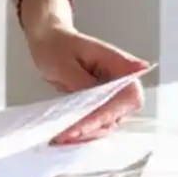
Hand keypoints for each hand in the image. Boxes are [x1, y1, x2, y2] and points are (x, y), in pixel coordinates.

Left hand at [26, 22, 147, 144]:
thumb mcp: (65, 63)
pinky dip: (82, 130)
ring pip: (108, 122)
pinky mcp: (99, 103)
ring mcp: (110, 94)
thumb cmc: (57, 44)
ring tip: (62, 136)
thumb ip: (84, 82)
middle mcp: (119, 80)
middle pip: (120, 112)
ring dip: (87, 132)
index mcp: (118, 63)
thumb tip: (98, 99)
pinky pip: (97, 122)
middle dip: (94, 126)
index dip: (111, 112)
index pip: (129, 94)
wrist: (48, 40)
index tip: (88, 122)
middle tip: (68, 134)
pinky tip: (66, 134)